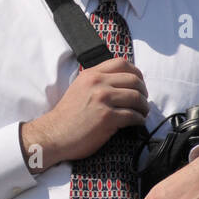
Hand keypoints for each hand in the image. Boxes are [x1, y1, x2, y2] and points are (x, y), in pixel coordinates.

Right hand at [20, 59, 147, 171]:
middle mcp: (97, 83)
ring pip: (137, 97)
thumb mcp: (79, 88)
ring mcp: (103, 99)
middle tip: (142, 101)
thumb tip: (121, 82)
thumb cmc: (67, 115)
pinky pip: (133, 115)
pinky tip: (137, 122)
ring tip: (142, 113)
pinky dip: (139, 120)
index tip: (139, 84)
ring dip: (144, 107)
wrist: (54, 134)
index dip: (136, 73)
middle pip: (134, 80)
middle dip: (143, 92)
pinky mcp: (107, 117)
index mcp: (91, 74)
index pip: (122, 63)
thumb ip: (97, 81)